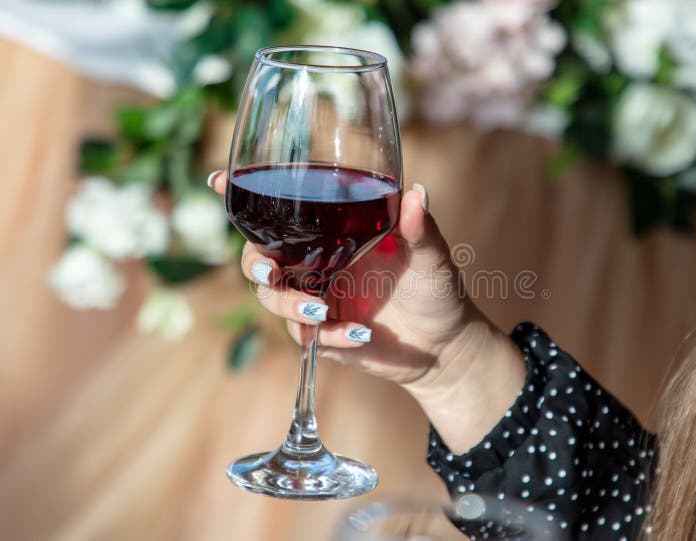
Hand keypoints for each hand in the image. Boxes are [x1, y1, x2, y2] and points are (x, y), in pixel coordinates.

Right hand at [209, 170, 525, 452]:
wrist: (445, 344)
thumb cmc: (437, 289)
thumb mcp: (432, 255)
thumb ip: (421, 228)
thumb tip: (416, 194)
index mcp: (333, 235)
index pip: (283, 213)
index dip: (244, 197)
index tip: (217, 180)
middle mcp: (317, 264)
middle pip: (259, 259)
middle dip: (254, 264)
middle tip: (271, 272)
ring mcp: (317, 300)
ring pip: (272, 299)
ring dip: (287, 304)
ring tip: (321, 311)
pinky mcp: (325, 335)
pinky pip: (306, 335)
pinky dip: (329, 337)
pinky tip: (361, 335)